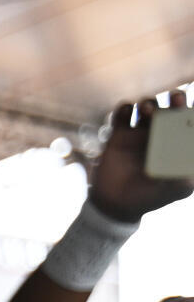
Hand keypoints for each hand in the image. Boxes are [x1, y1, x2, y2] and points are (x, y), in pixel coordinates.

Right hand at [88, 96, 193, 222]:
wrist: (115, 204)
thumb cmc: (150, 198)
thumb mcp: (175, 190)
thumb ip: (187, 178)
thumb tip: (191, 168)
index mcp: (178, 144)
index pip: (189, 121)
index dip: (192, 111)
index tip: (190, 108)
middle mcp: (161, 136)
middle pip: (171, 108)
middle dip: (176, 99)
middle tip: (176, 97)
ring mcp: (140, 134)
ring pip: (148, 107)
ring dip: (149, 103)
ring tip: (145, 110)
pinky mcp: (119, 135)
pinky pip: (122, 114)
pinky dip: (125, 108)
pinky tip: (126, 111)